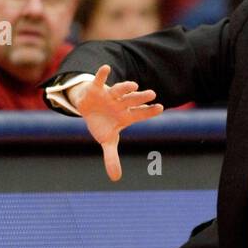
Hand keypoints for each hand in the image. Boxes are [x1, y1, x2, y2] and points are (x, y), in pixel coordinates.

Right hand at [68, 63, 164, 180]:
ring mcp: (109, 95)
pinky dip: (102, 75)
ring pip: (119, 90)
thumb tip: (115, 178)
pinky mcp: (96, 89)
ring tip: (134, 85)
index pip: (141, 113)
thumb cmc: (102, 124)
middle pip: (133, 100)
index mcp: (126, 115)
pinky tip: (106, 68)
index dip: (149, 111)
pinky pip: (99, 80)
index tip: (160, 108)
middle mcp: (120, 103)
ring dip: (125, 87)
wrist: (88, 109)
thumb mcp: (106, 141)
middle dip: (141, 98)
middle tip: (152, 94)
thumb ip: (112, 157)